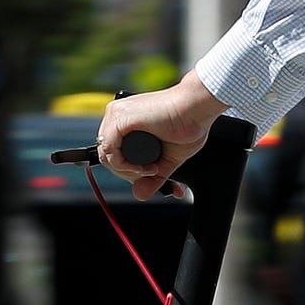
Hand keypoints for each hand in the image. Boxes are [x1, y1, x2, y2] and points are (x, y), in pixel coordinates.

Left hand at [99, 75, 227, 200]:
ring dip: (128, 171)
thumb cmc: (188, 124)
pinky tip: (146, 167)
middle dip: (129, 173)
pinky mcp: (120, 118)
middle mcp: (117, 114)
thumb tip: (139, 195)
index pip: (113, 152)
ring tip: (152, 170)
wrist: (198, 109)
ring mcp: (117, 115)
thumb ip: (152, 176)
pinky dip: (126, 166)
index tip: (151, 173)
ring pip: (107, 156)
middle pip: (107, 156)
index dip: (129, 169)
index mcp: (125, 119)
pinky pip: (110, 152)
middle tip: (152, 173)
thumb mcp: (166, 158)